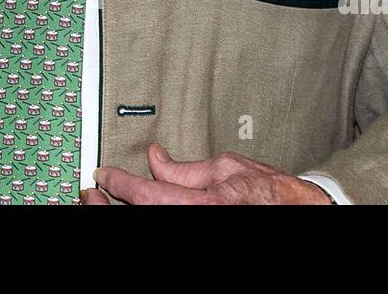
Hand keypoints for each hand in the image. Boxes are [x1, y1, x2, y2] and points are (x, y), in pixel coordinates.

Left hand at [80, 144, 332, 204]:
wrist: (298, 210)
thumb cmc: (271, 193)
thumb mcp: (226, 167)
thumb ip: (185, 168)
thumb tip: (155, 158)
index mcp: (203, 203)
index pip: (146, 194)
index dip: (118, 183)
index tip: (102, 173)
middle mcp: (196, 220)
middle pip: (138, 216)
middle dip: (106, 204)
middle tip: (89, 192)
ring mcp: (196, 229)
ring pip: (146, 224)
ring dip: (119, 212)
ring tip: (102, 201)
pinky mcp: (199, 230)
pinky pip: (162, 225)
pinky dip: (142, 215)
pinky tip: (131, 208)